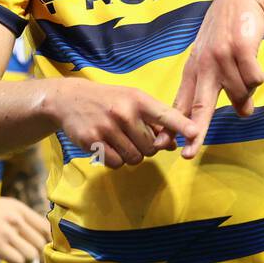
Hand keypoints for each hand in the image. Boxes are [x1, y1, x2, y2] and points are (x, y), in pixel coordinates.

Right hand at [0, 197, 50, 262]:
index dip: (47, 240)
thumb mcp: (3, 207)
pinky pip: (18, 261)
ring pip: (31, 254)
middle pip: (40, 242)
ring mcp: (6, 233)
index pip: (45, 227)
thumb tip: (40, 236)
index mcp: (18, 208)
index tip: (43, 247)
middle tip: (32, 260)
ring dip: (29, 262)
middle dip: (38, 254)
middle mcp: (15, 219)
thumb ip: (21, 218)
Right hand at [44, 79, 199, 168]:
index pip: (165, 114)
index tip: (194, 134)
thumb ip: (154, 120)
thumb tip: (173, 144)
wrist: (69, 99)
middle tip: (134, 138)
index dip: (181, 126)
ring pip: (135, 158)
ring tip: (120, 141)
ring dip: (131, 156)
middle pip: (151, 147)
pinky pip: (116, 163)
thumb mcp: (131, 100)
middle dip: (147, 148)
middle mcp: (123, 112)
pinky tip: (108, 147)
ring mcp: (107, 127)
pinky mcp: (92, 141)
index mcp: (138, 100)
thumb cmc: (108, 100)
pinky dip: (116, 161)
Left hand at [172, 0, 263, 157]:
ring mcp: (221, 57)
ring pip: (241, 94)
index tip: (165, 146)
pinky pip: (255, 79)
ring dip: (248, 86)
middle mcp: (203, 66)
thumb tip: (243, 114)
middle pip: (198, 107)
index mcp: (193, 70)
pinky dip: (258, 74)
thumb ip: (225, 89)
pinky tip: (252, 57)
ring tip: (244, 64)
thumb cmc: (227, 34)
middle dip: (194, 132)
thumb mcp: (217, 61)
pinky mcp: (240, 49)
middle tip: (187, 153)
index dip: (174, 127)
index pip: (181, 104)